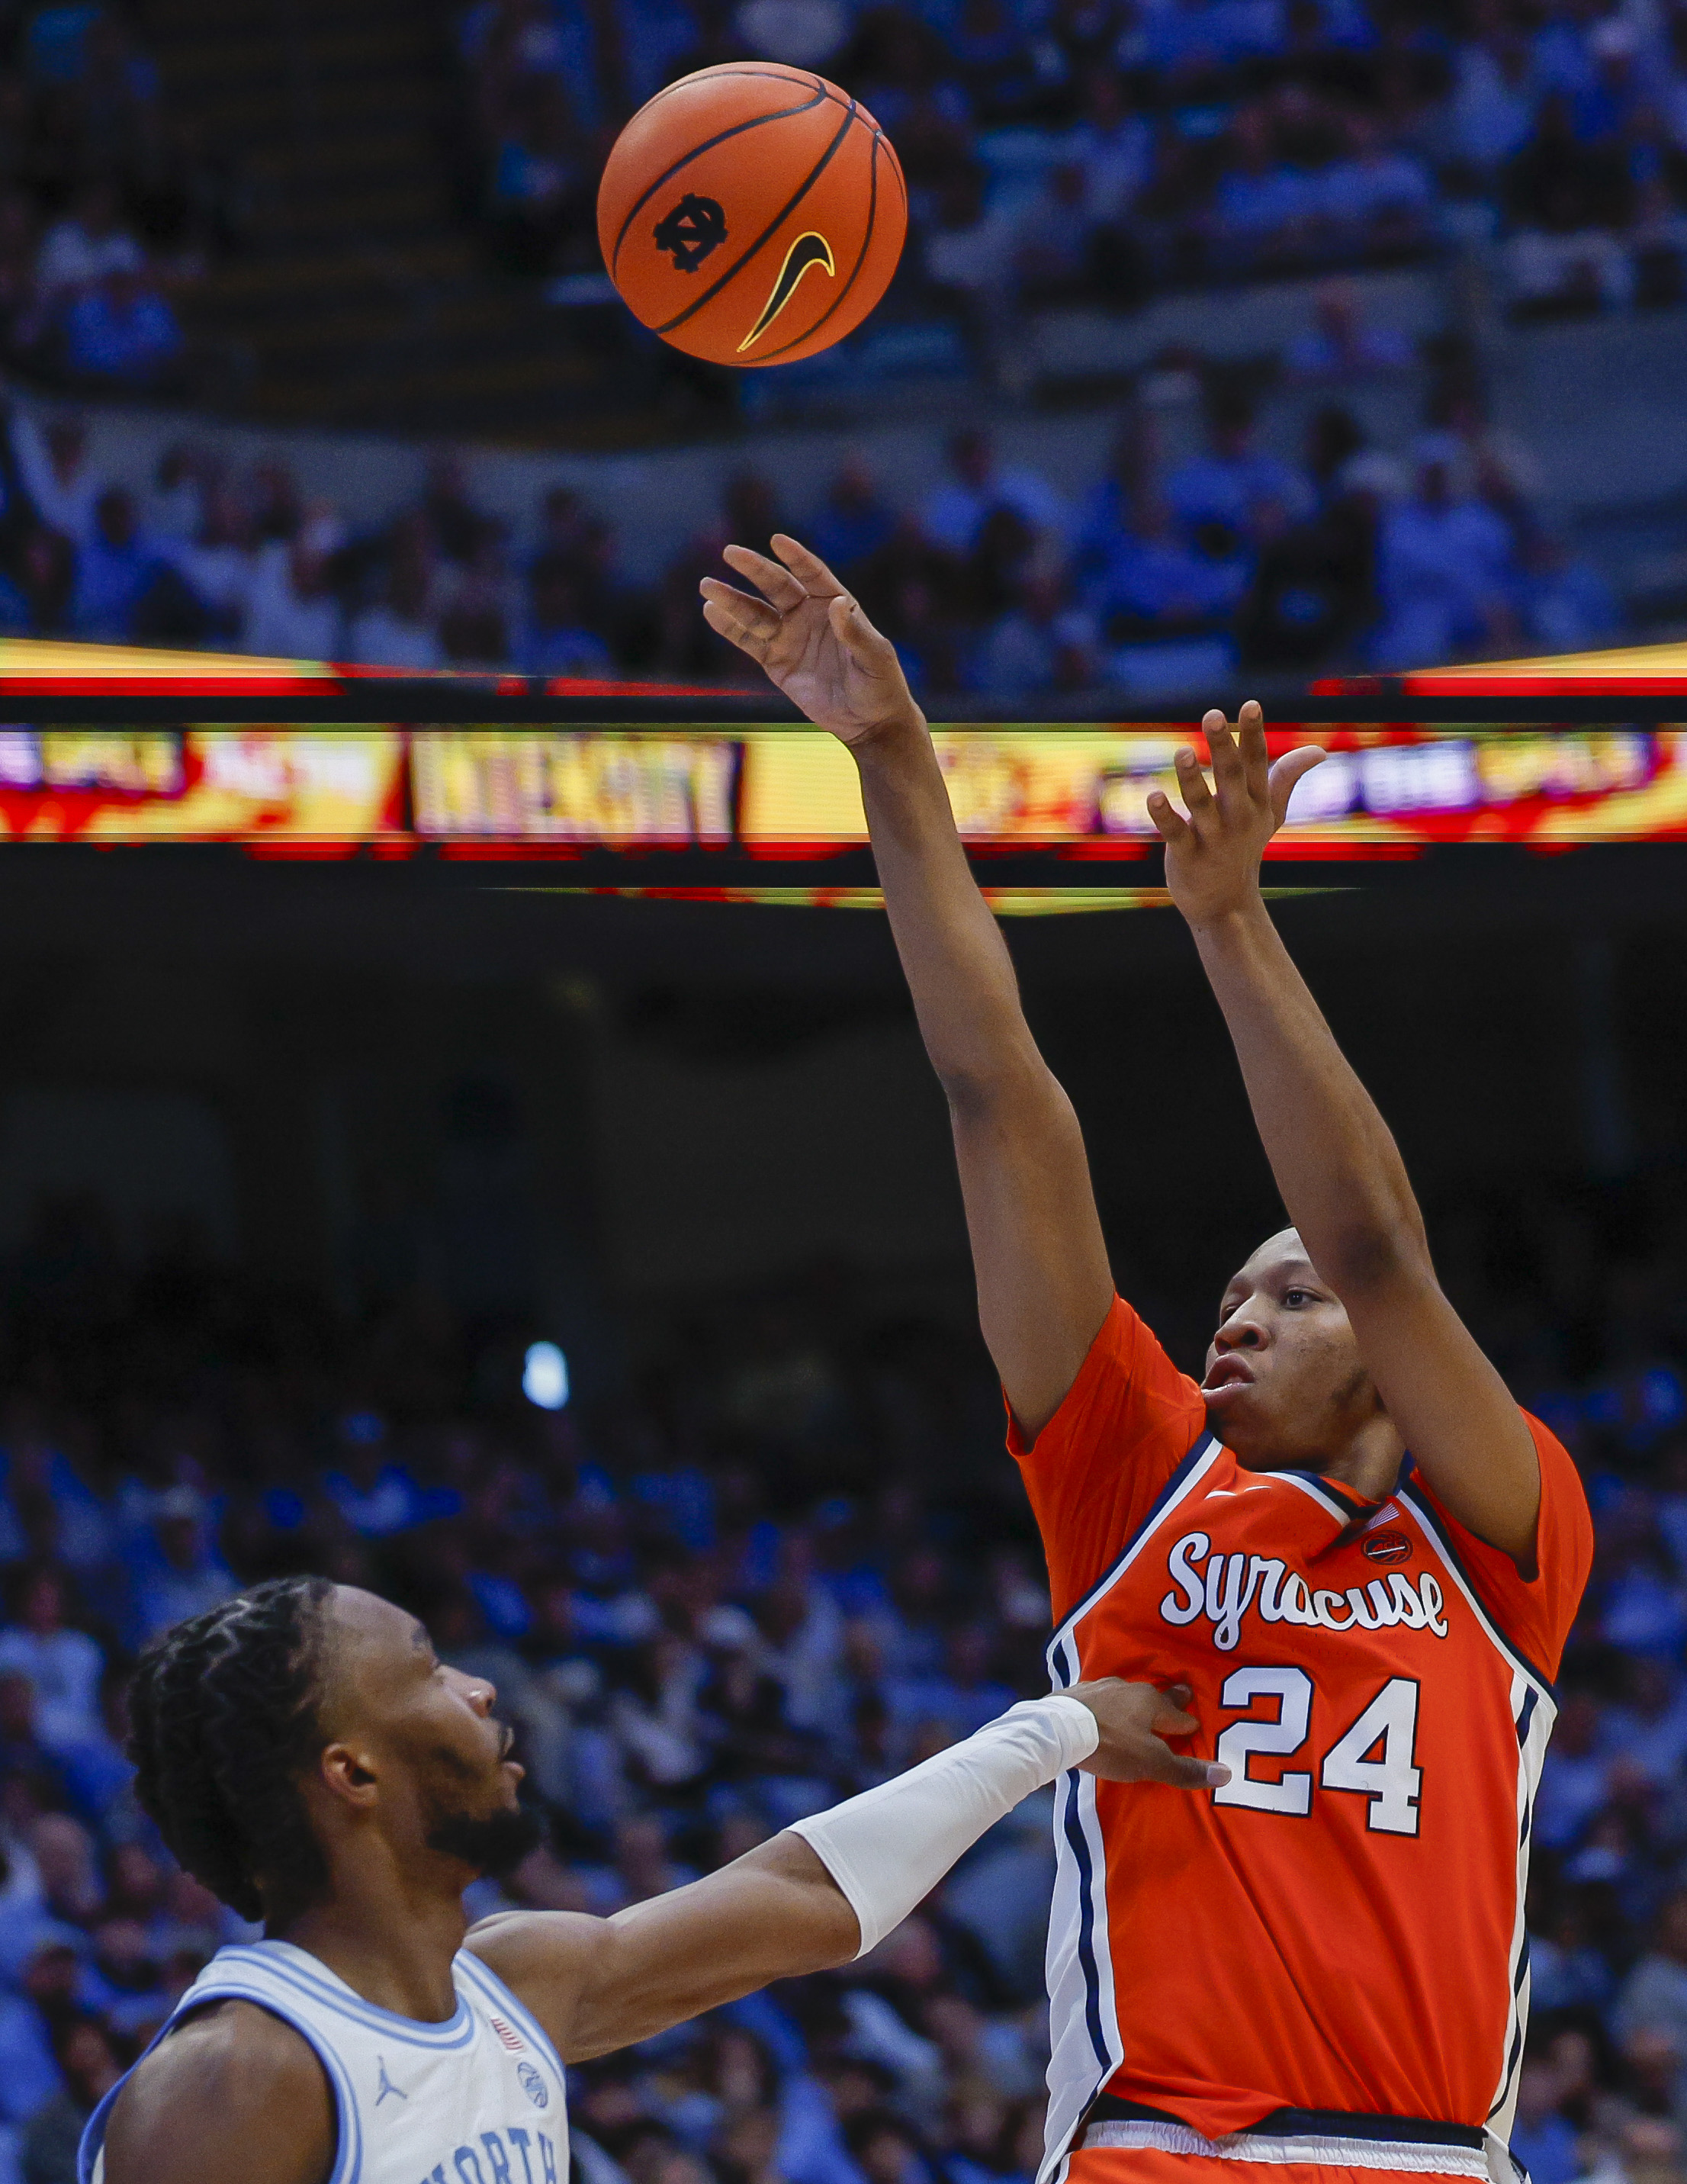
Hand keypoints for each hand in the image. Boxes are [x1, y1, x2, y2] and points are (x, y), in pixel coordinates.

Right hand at [699, 534, 921, 746]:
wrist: (868, 722)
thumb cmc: (880, 685)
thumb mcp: (875, 657)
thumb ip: (856, 632)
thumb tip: (838, 604)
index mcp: (836, 605)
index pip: (812, 574)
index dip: (796, 557)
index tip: (777, 541)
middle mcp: (809, 615)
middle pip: (777, 586)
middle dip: (754, 569)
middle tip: (729, 552)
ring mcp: (790, 637)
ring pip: (756, 613)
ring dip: (731, 599)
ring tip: (707, 585)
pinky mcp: (776, 662)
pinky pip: (748, 641)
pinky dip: (729, 627)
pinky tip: (711, 611)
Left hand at [1065, 1678, 1228, 1789]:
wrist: (1058, 1728)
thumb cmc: (1110, 1744)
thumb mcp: (1150, 1763)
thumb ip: (1185, 1769)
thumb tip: (1227, 1772)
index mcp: (1152, 1703)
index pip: (1181, 1716)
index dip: (1189, 1725)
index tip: (1195, 1726)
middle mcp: (1131, 1689)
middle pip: (1156, 1699)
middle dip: (1167, 1704)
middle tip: (1178, 1700)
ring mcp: (1103, 1687)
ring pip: (1128, 1696)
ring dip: (1134, 1705)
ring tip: (1138, 1713)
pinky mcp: (1080, 1692)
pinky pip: (1103, 1699)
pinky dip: (1109, 1707)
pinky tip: (1104, 1713)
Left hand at [1146, 702, 1324, 928]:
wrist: (1226, 902)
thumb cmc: (1245, 846)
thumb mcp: (1270, 812)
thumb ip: (1287, 777)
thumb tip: (1321, 751)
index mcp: (1256, 801)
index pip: (1257, 762)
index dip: (1253, 733)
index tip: (1251, 704)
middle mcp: (1238, 816)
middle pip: (1231, 777)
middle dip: (1223, 746)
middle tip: (1212, 715)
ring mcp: (1214, 837)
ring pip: (1201, 803)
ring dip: (1192, 778)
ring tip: (1183, 751)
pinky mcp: (1188, 855)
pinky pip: (1176, 833)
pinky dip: (1164, 816)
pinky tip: (1152, 796)